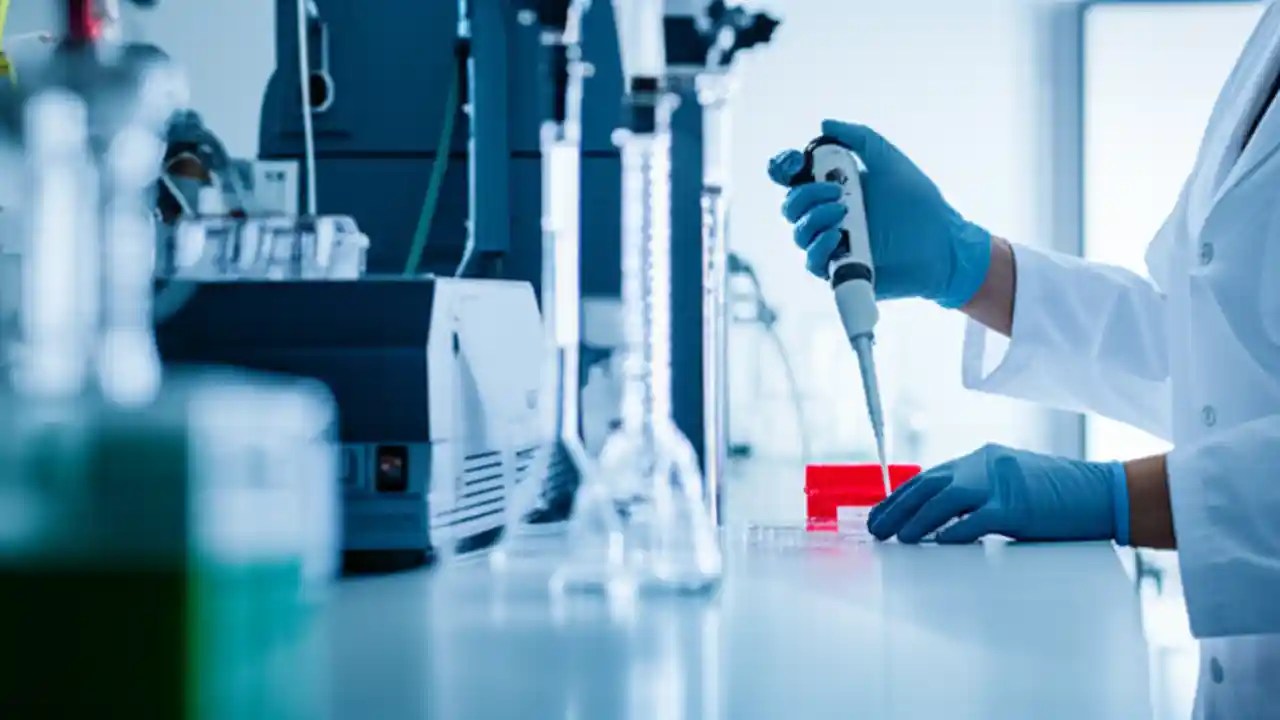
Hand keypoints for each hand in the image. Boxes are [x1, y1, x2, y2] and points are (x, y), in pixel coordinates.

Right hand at [767, 120, 992, 308]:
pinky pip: (813, 262)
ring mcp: (832, 244)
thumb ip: (860, 139)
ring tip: (843, 213)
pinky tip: (837, 236)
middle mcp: (828, 216)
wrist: (942, 244)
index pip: (794, 178)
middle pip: (791, 206)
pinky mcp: (840, 270)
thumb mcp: (890, 162)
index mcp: (834, 188)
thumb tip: (825, 125)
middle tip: (838, 192)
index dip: (783, 168)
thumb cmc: (919, 203)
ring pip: (798, 234)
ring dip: (814, 219)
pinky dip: (819, 247)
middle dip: (806, 195)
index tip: (794, 163)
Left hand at [868, 444, 1129, 543]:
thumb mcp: (1014, 482)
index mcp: (984, 458)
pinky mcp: (1019, 507)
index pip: (932, 475)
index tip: (883, 512)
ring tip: (898, 538)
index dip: (903, 495)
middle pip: (930, 483)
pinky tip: (938, 544)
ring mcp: (1003, 484)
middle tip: (877, 528)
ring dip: (917, 519)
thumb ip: (980, 493)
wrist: (1109, 493)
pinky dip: (954, 531)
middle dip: (898, 507)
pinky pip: (977, 519)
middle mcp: (988, 465)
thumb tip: (942, 518)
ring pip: (945, 497)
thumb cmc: (1063, 496)